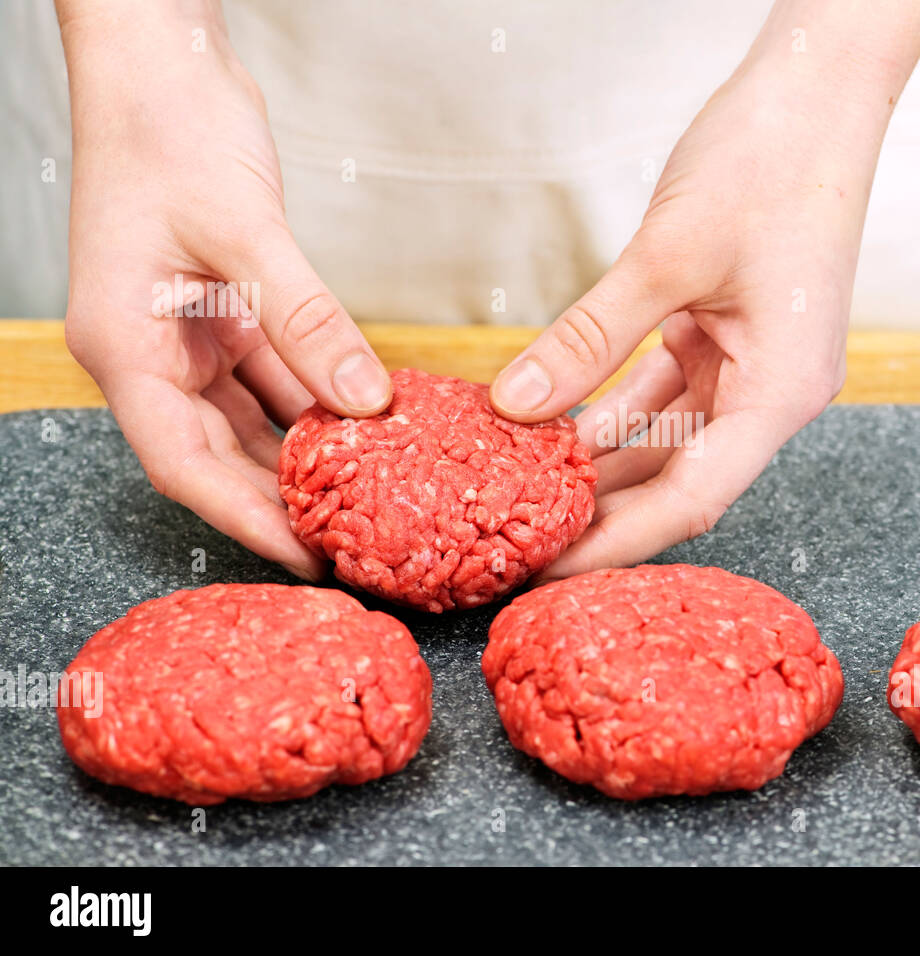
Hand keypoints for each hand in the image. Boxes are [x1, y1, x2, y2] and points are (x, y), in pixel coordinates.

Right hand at [57, 1, 389, 578]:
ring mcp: (186, 334)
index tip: (307, 557)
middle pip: (218, 455)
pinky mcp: (223, 312)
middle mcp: (151, 352)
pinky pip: (273, 376)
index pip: (185, 462)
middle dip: (281, 502)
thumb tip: (365, 401)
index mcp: (125, 346)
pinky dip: (314, 401)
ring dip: (304, 457)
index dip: (246, 518)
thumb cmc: (168, 126)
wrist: (162, 61)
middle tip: (352, 544)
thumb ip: (306, 318)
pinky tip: (362, 426)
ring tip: (365, 501)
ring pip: (249, 421)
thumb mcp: (245, 229)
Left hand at [491, 0, 919, 577]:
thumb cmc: (772, 160)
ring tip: (531, 499)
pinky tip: (559, 431)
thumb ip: (590, 337)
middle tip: (526, 548)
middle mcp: (773, 392)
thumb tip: (517, 405)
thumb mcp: (667, 256)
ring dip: (603, 466)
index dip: (619, 544)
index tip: (552, 575)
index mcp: (783, 391)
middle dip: (605, 517)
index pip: (693, 498)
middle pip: (680, 481)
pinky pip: (663, 393)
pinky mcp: (729, 334)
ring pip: (668, 441)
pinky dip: (612, 410)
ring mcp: (753, 365)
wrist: (818, 90)